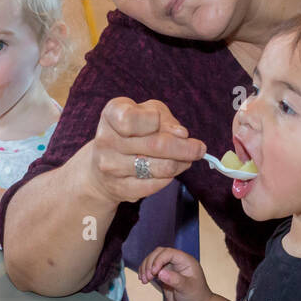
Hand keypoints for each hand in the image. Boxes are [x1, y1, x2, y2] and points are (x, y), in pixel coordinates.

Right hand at [85, 97, 205, 205]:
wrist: (101, 167)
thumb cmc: (132, 132)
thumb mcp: (146, 112)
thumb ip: (164, 119)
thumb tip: (181, 134)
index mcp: (112, 114)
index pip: (132, 118)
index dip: (158, 122)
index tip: (175, 128)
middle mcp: (106, 139)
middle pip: (156, 145)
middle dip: (185, 148)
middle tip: (199, 149)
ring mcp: (110, 166)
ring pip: (160, 168)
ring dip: (181, 164)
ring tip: (186, 160)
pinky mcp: (119, 188)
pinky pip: (155, 186)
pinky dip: (168, 179)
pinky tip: (170, 173)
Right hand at [139, 246, 212, 300]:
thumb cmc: (196, 297)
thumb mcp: (187, 288)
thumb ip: (175, 280)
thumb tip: (161, 273)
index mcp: (185, 261)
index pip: (168, 253)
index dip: (158, 260)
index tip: (154, 272)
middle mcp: (177, 262)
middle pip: (158, 253)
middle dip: (150, 263)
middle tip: (147, 277)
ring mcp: (169, 268)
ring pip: (153, 260)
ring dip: (145, 268)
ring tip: (144, 280)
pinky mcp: (163, 275)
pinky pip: (151, 268)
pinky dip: (145, 272)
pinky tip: (143, 279)